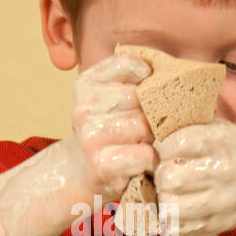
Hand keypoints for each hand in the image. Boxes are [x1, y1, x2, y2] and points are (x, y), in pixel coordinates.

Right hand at [67, 54, 157, 199]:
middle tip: (147, 123)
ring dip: (152, 136)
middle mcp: (83, 109)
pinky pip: (144, 154)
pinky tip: (142, 161)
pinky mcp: (102, 165)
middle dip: (150, 110)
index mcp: (86, 85)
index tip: (147, 86)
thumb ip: (128, 73)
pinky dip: (150, 159)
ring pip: (143, 125)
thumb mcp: (107, 93)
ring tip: (144, 142)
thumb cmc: (106, 128)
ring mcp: (90, 137)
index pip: (126, 64)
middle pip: (139, 97)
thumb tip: (156, 71)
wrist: (79, 170)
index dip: (145, 75)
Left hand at [154, 121, 235, 235]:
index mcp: (219, 141)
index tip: (166, 151)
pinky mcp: (219, 224)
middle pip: (168, 179)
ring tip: (171, 193)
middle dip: (160, 176)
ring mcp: (222, 201)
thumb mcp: (214, 126)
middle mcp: (223, 172)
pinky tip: (178, 209)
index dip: (161, 149)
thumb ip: (185, 125)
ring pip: (170, 208)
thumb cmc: (229, 149)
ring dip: (164, 200)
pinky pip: (180, 229)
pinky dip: (173, 221)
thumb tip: (147, 129)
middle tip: (165, 174)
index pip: (171, 146)